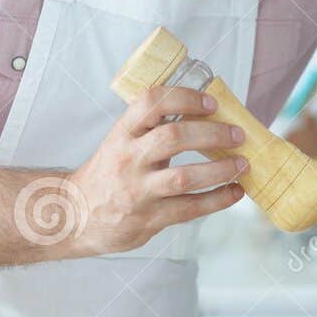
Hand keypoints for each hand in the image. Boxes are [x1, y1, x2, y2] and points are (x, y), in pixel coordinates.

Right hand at [65, 86, 246, 254]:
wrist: (73, 216)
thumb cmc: (107, 176)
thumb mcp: (119, 144)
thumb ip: (150, 130)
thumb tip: (202, 114)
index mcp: (121, 134)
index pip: (150, 103)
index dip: (184, 98)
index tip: (210, 103)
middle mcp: (128, 159)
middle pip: (173, 137)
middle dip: (212, 133)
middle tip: (236, 134)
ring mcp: (138, 191)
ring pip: (184, 176)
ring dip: (220, 169)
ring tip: (242, 164)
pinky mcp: (148, 218)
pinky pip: (189, 208)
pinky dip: (218, 199)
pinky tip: (234, 191)